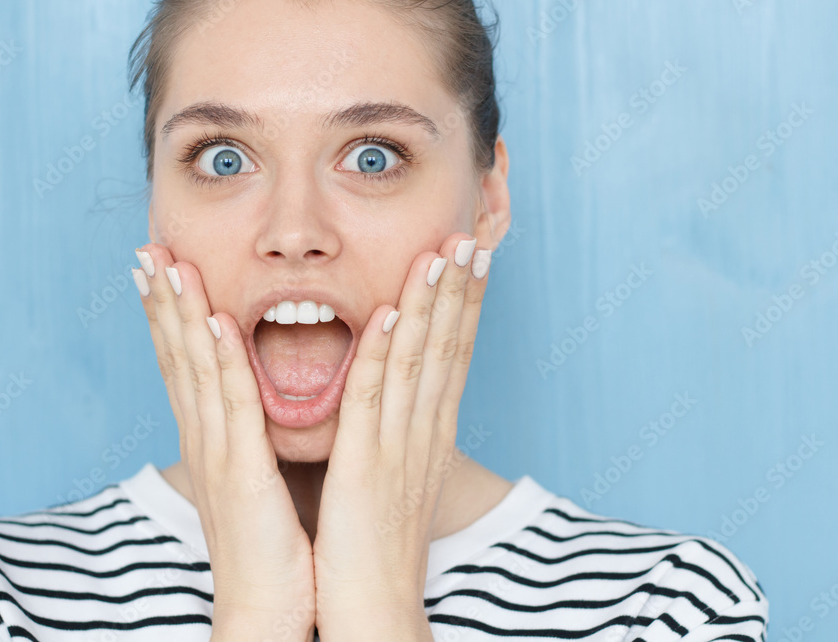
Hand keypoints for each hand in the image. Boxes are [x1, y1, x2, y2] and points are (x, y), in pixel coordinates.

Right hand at [133, 243, 315, 640]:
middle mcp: (206, 439)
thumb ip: (253, 438)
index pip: (186, 365)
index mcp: (213, 439)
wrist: (267, 610)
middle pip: (179, 357)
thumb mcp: (256, 480)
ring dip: (184, 314)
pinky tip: (218, 322)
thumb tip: (257, 408)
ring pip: (198, 370)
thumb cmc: (271, 547)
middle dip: (163, 301)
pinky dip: (224, 362)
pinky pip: (234, 407)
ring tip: (172, 264)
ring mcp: (219, 453)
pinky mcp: (243, 472)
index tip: (161, 270)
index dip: (170, 316)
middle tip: (148, 249)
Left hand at [311, 232, 491, 639]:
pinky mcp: (366, 467)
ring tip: (443, 250)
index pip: (452, 357)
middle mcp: (424, 434)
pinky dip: (384, 353)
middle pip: (447, 348)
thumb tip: (395, 404)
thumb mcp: (394, 479)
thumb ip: (395, 436)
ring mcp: (399, 448)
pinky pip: (375, 400)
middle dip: (460, 289)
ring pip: (419, 361)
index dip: (464, 305)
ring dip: (431, 303)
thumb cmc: (376, 548)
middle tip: (471, 234)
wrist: (374, 612)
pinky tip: (392, 311)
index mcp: (428, 436)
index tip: (471, 258)